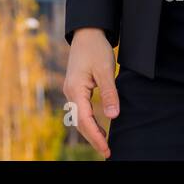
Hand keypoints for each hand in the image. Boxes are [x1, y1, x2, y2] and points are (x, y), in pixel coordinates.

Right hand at [62, 28, 118, 157]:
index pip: (85, 120)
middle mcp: (70, 92)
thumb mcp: (105, 70)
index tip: (107, 148)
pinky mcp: (76, 88)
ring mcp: (71, 90)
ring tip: (104, 143)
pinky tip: (99, 128)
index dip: (96, 136)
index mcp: (75, 89)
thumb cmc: (96, 49)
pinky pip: (81, 110)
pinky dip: (89, 122)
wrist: (87, 32)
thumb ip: (109, 94)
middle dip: (93, 138)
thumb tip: (113, 116)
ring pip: (79, 117)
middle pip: (80, 122)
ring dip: (91, 131)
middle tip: (107, 151)